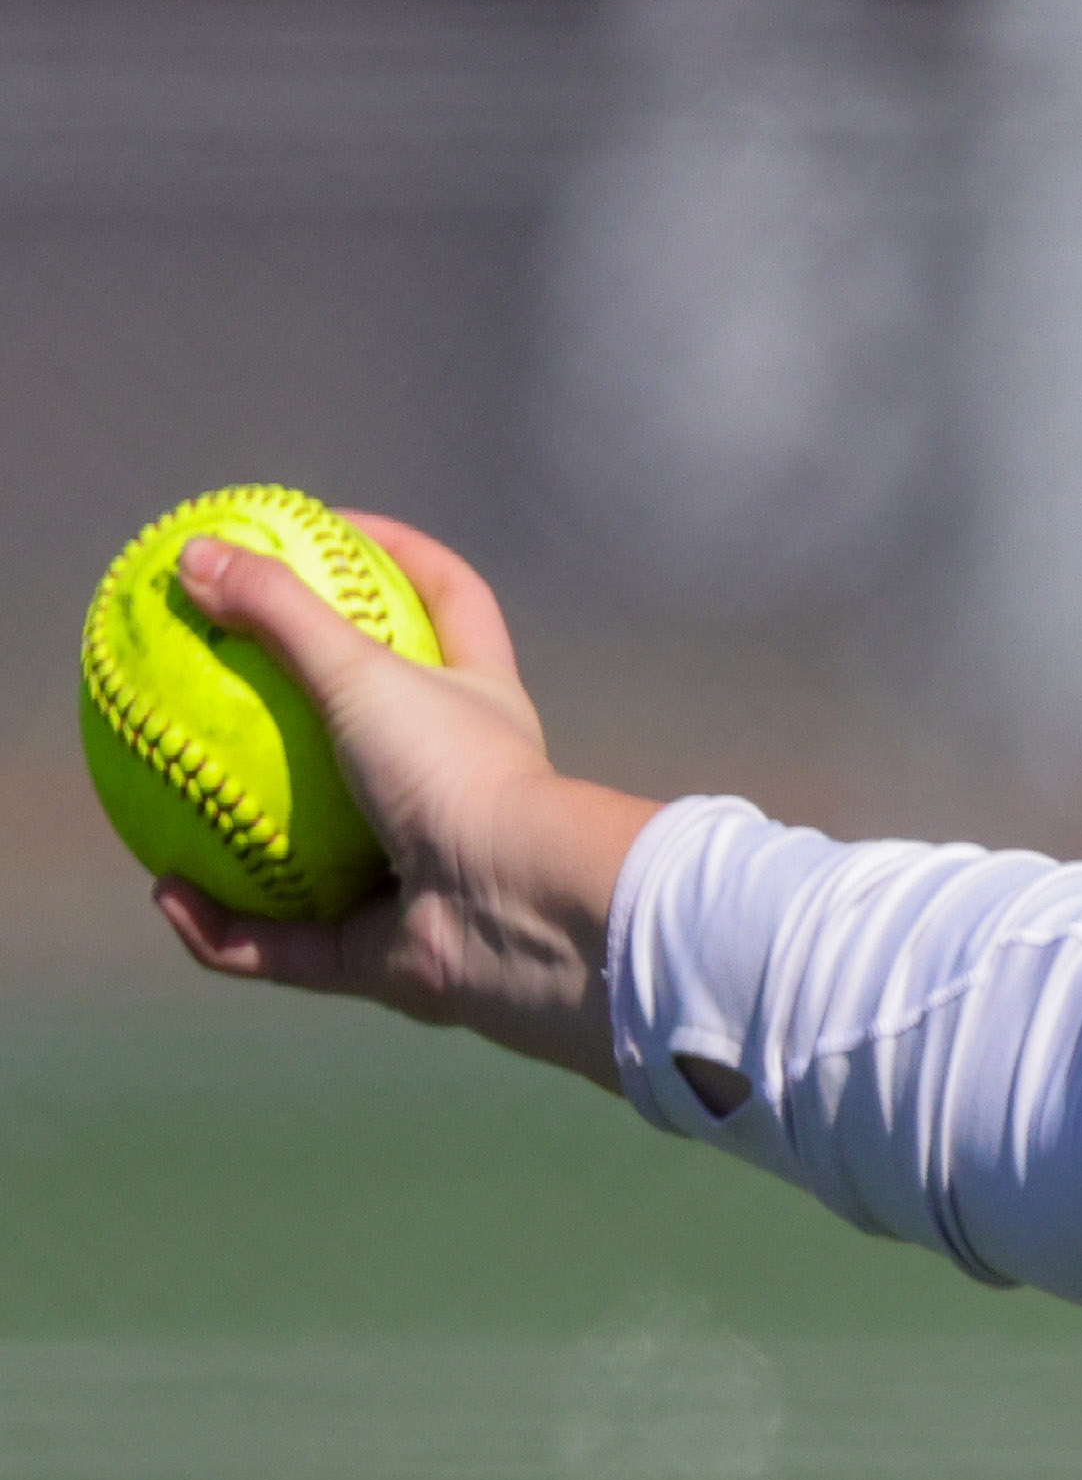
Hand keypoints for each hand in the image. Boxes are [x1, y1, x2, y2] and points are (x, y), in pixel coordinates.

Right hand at [151, 516, 658, 1089]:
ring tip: (161, 806)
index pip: (456, 603)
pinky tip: (167, 897)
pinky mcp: (386, 954)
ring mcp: (421, 873)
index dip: (406, 555)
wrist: (522, 914)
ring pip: (319, 855)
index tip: (330, 525)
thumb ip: (282, 614)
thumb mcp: (367, 673)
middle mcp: (454, 788)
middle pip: (378, 734)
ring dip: (242, 838)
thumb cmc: (465, 776)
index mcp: (478, 707)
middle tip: (208, 678)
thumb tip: (194, 555)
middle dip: (301, 714)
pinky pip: (284, 945)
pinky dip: (226, 929)